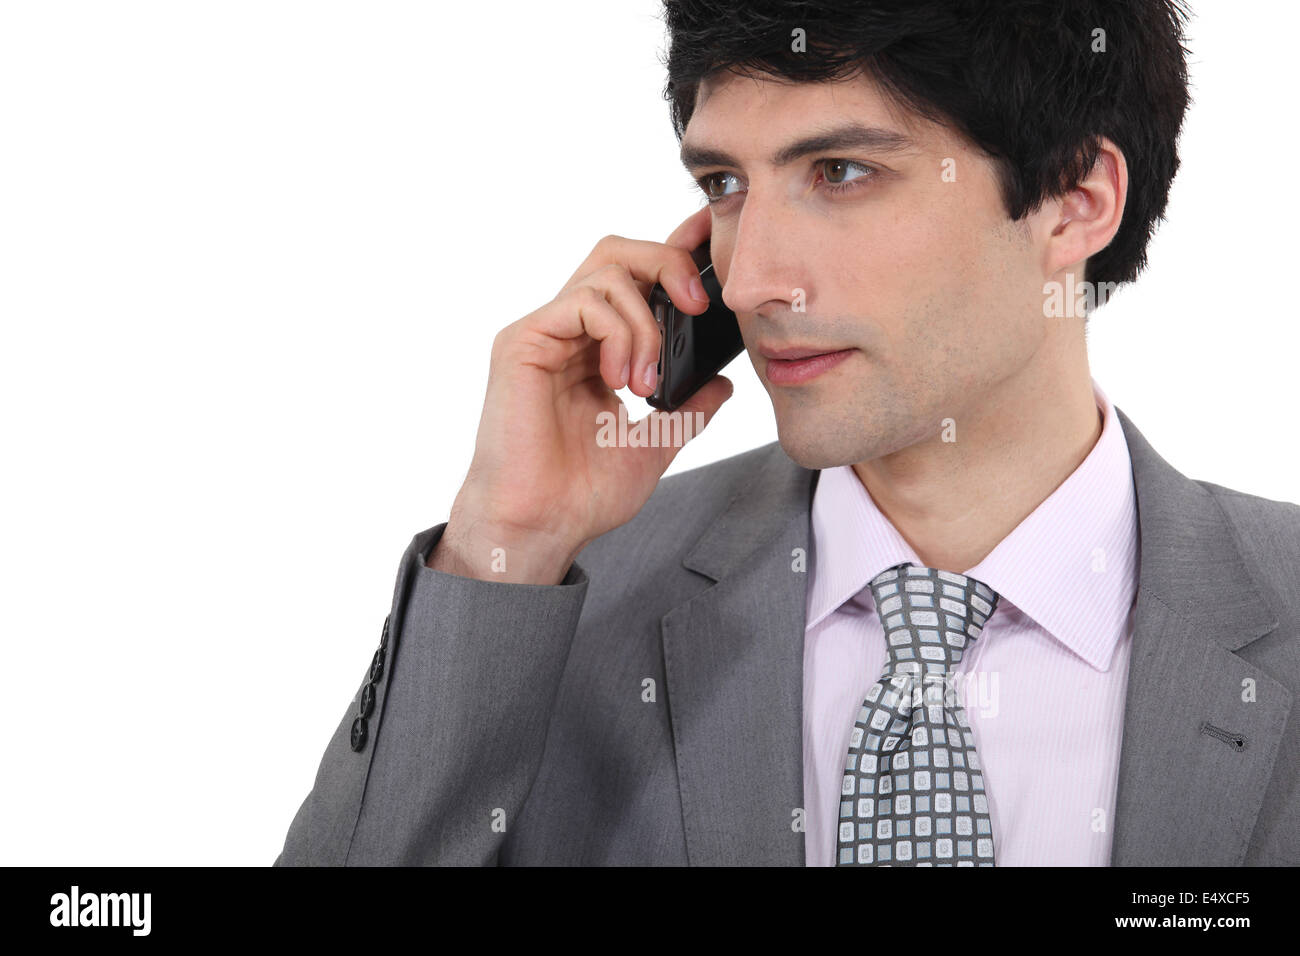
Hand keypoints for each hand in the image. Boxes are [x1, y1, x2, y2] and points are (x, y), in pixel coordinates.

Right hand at [430, 206, 734, 583]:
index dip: (673, 259)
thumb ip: (688, 409)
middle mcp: (567, 333)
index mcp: (595, 349)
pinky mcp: (522, 342)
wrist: (541, 527)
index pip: (634, 277)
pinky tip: (621, 379)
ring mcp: (543, 333)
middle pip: (618, 253)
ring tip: (646, 382)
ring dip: (645, 323)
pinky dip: (617, 332)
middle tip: (696, 310)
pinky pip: (581, 302)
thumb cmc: (580, 495)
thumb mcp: (654, 445)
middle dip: (668, 265)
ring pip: (605, 272)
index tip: (713, 269)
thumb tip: (724, 382)